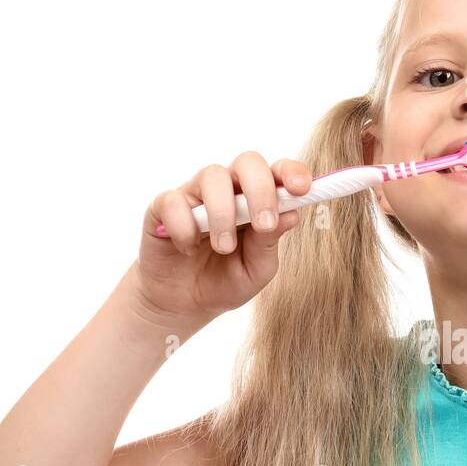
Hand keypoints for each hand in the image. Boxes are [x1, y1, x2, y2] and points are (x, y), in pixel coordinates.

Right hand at [135, 151, 311, 324]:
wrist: (183, 303)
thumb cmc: (225, 281)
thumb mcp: (256, 270)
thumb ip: (270, 243)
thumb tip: (291, 215)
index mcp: (258, 201)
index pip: (278, 172)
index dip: (292, 172)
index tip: (303, 188)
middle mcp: (229, 189)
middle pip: (248, 162)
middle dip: (261, 190)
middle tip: (263, 225)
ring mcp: (196, 195)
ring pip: (212, 176)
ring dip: (223, 214)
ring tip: (223, 248)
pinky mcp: (164, 206)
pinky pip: (174, 202)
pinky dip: (184, 229)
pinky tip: (187, 250)